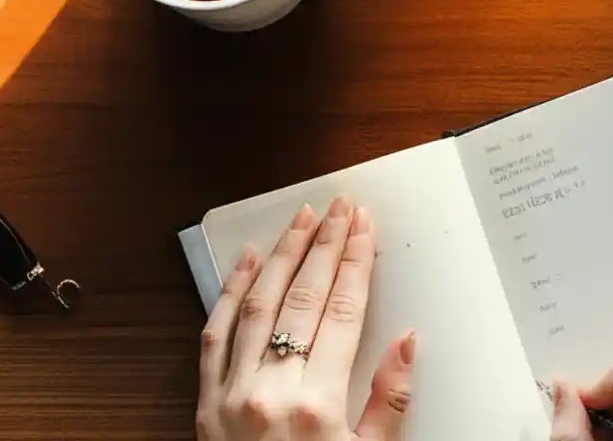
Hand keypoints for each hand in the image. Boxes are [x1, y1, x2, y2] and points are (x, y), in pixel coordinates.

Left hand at [195, 197, 416, 440]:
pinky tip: (244, 260)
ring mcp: (230, 394)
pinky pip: (214, 333)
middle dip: (325, 245)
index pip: (341, 310)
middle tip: (340, 208)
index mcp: (317, 404)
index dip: (355, 262)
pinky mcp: (204, 403)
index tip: (363, 226)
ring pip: (257, 303)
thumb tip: (408, 341)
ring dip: (281, 254)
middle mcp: (270, 390)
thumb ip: (389, 402)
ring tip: (301, 218)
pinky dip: (229, 291)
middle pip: (302, 296)